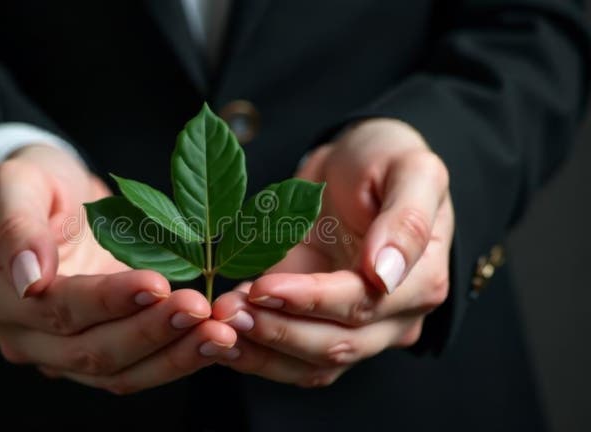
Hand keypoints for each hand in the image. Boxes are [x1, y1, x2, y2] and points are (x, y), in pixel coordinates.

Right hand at [0, 144, 237, 393]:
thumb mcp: (16, 183)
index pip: (58, 308)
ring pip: (118, 372)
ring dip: (172, 356)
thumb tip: (29, 278)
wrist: (54, 197)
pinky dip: (176, 360)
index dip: (108, 300)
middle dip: (150, 332)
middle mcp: (26, 336)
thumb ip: (17, 227)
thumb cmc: (35, 182)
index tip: (157, 283)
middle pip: (91, 351)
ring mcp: (61, 352)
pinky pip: (137, 369)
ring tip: (219, 334)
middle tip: (201, 308)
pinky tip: (213, 342)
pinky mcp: (98, 352)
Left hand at [212, 118, 453, 386]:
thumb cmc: (385, 160)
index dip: (310, 301)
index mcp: (421, 280)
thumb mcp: (411, 169)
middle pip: (336, 345)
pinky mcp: (320, 328)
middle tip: (227, 312)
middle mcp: (394, 317)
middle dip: (277, 331)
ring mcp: (358, 330)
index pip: (363, 305)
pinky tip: (223, 337)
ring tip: (218, 326)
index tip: (263, 288)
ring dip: (261, 351)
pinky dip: (256, 354)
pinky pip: (291, 360)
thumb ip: (407, 220)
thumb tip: (385, 274)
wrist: (352, 167)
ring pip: (312, 365)